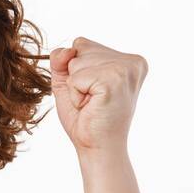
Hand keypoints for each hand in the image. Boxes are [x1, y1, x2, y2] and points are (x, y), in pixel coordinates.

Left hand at [50, 37, 147, 153]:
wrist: (97, 148)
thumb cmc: (86, 118)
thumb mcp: (69, 81)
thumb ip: (62, 59)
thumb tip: (67, 50)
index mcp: (128, 60)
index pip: (82, 44)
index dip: (77, 70)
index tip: (93, 91)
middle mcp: (132, 61)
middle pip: (79, 49)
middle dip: (75, 77)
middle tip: (92, 100)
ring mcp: (125, 69)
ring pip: (75, 62)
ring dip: (75, 87)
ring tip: (92, 103)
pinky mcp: (114, 79)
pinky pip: (74, 78)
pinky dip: (75, 95)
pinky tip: (91, 106)